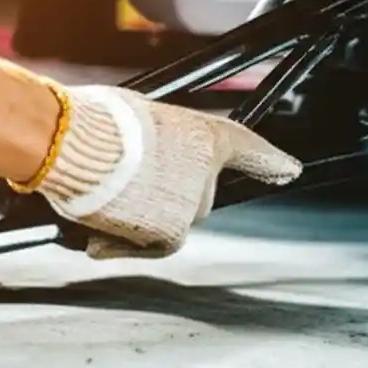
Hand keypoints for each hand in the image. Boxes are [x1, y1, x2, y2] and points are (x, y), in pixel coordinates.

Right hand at [26, 85, 301, 257]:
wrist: (76, 148)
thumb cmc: (95, 125)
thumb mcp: (136, 123)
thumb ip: (156, 147)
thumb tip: (141, 169)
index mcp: (204, 134)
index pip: (247, 148)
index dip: (270, 160)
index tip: (290, 171)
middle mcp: (207, 173)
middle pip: (195, 197)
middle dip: (164, 196)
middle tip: (122, 181)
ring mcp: (193, 206)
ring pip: (169, 222)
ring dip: (138, 217)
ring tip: (103, 197)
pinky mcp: (172, 234)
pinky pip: (150, 245)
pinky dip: (123, 242)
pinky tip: (96, 234)